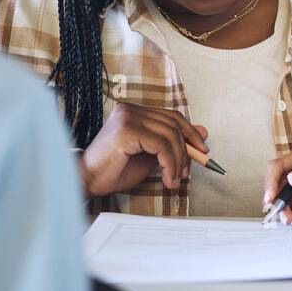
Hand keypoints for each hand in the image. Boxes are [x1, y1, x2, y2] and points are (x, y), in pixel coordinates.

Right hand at [78, 102, 209, 197]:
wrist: (88, 180)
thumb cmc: (115, 170)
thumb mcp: (151, 156)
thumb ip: (172, 144)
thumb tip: (203, 133)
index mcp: (135, 112)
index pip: (172, 117)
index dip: (191, 133)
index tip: (203, 151)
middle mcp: (131, 110)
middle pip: (174, 125)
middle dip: (187, 150)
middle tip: (187, 172)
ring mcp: (128, 117)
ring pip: (170, 136)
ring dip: (179, 161)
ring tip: (175, 179)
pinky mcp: (126, 130)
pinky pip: (161, 146)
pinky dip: (170, 164)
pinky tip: (167, 179)